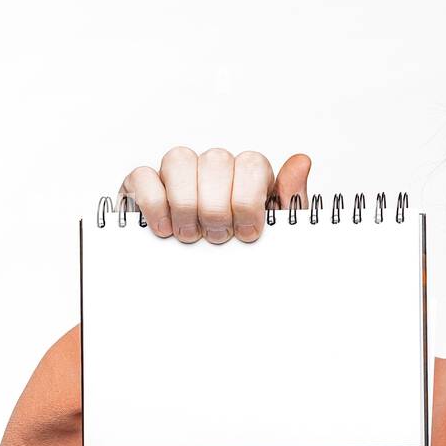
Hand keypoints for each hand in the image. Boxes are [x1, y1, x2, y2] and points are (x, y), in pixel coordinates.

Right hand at [118, 147, 311, 243]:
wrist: (206, 287)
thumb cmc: (243, 252)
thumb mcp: (276, 234)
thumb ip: (291, 201)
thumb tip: (301, 162)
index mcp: (248, 176)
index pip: (252, 163)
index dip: (248, 199)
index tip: (247, 232)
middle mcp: (213, 169)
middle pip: (217, 160)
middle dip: (218, 206)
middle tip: (218, 237)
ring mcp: (177, 174)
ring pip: (180, 159)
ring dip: (187, 203)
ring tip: (192, 236)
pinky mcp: (143, 185)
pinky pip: (143, 175)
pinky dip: (154, 203)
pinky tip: (165, 229)